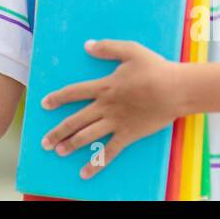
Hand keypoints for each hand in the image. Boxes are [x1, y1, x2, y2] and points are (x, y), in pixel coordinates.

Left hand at [38, 39, 188, 180]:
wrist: (176, 89)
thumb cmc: (154, 68)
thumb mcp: (130, 50)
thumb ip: (107, 48)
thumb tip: (87, 45)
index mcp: (104, 87)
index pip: (74, 93)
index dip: (58, 98)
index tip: (44, 104)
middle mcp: (105, 107)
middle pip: (75, 120)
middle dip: (58, 132)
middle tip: (44, 142)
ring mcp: (116, 123)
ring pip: (88, 137)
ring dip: (71, 145)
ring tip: (58, 151)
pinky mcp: (128, 135)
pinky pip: (109, 152)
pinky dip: (96, 164)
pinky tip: (84, 173)